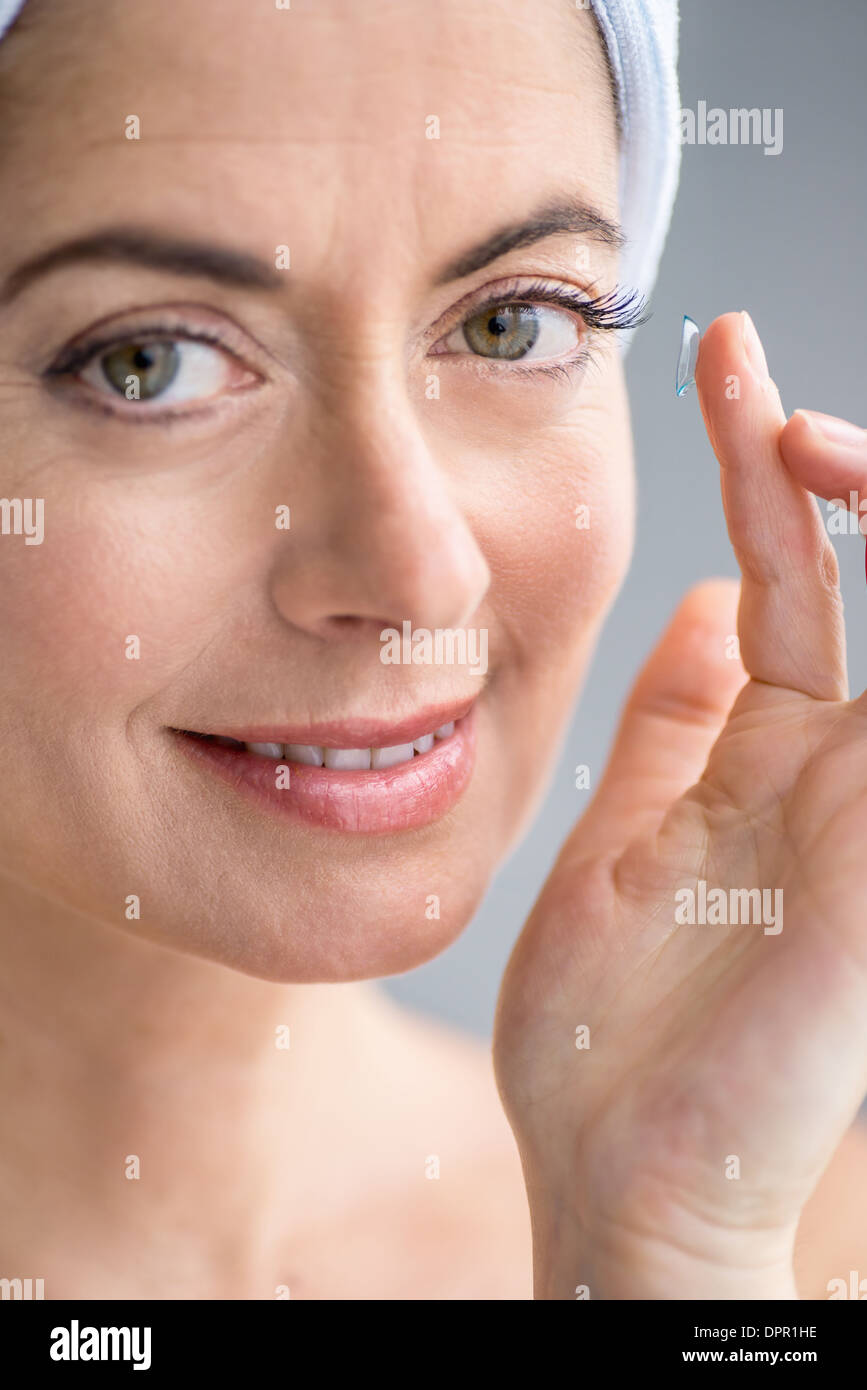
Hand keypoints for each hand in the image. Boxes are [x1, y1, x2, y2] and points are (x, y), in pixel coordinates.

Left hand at [493, 312, 866, 1299]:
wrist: (621, 1177)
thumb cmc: (610, 1038)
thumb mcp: (630, 840)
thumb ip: (678, 725)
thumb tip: (710, 599)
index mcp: (772, 754)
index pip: (794, 567)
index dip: (761, 459)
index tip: (721, 358)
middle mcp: (845, 765)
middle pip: (864, 564)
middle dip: (829, 458)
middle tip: (753, 381)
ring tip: (804, 425)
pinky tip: (847, 505)